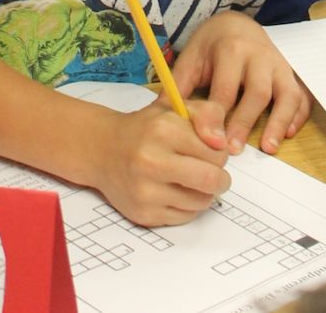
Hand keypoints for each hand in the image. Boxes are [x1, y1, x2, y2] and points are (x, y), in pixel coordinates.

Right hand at [91, 97, 230, 226]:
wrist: (104, 150)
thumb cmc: (147, 128)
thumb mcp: (177, 108)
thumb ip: (208, 115)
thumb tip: (222, 143)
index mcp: (163, 129)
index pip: (216, 152)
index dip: (220, 153)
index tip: (212, 151)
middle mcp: (151, 161)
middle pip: (210, 181)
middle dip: (221, 179)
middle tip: (216, 175)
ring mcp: (146, 191)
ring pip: (200, 202)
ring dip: (204, 193)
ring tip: (192, 180)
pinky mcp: (143, 214)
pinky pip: (184, 217)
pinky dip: (188, 207)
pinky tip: (176, 192)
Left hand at [172, 13, 311, 154]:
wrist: (237, 23)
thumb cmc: (211, 46)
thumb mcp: (192, 57)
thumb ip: (179, 86)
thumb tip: (160, 117)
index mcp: (231, 49)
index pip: (225, 87)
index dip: (219, 116)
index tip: (212, 141)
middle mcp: (259, 56)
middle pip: (257, 92)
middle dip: (246, 122)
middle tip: (233, 150)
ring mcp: (278, 65)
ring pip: (286, 93)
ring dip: (278, 121)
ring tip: (268, 148)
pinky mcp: (291, 74)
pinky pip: (301, 96)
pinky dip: (298, 116)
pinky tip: (287, 134)